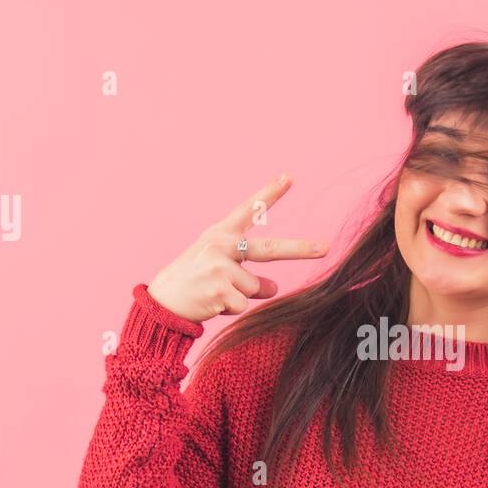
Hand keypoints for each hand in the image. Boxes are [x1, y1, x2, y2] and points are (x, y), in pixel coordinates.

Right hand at [148, 173, 328, 322]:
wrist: (161, 302)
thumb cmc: (194, 282)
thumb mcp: (220, 270)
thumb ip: (250, 275)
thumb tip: (275, 288)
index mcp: (220, 234)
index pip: (248, 210)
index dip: (270, 194)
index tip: (289, 177)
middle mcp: (220, 245)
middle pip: (269, 249)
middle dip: (300, 249)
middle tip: (326, 248)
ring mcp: (219, 267)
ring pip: (255, 287)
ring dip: (241, 297)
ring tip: (215, 293)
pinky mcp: (219, 289)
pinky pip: (243, 304)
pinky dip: (232, 309)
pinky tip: (211, 303)